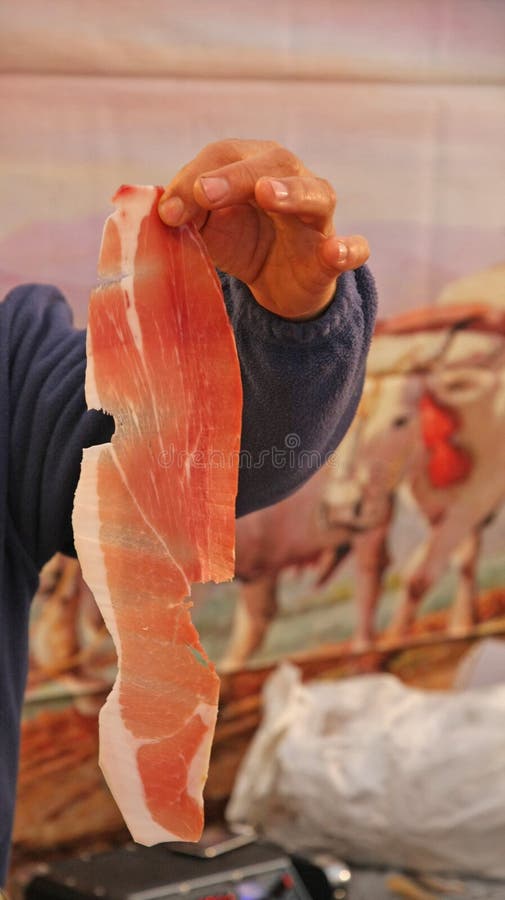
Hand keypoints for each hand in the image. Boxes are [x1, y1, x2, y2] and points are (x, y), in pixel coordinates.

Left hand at [158, 139, 369, 319]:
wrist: (278, 286)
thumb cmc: (242, 242)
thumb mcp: (207, 228)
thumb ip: (187, 215)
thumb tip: (165, 212)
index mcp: (256, 166)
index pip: (226, 156)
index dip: (195, 179)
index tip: (169, 212)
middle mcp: (292, 181)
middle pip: (272, 163)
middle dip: (236, 176)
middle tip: (206, 193)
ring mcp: (317, 218)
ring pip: (315, 194)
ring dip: (292, 192)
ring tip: (268, 194)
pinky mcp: (331, 257)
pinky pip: (351, 249)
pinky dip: (348, 249)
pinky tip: (335, 251)